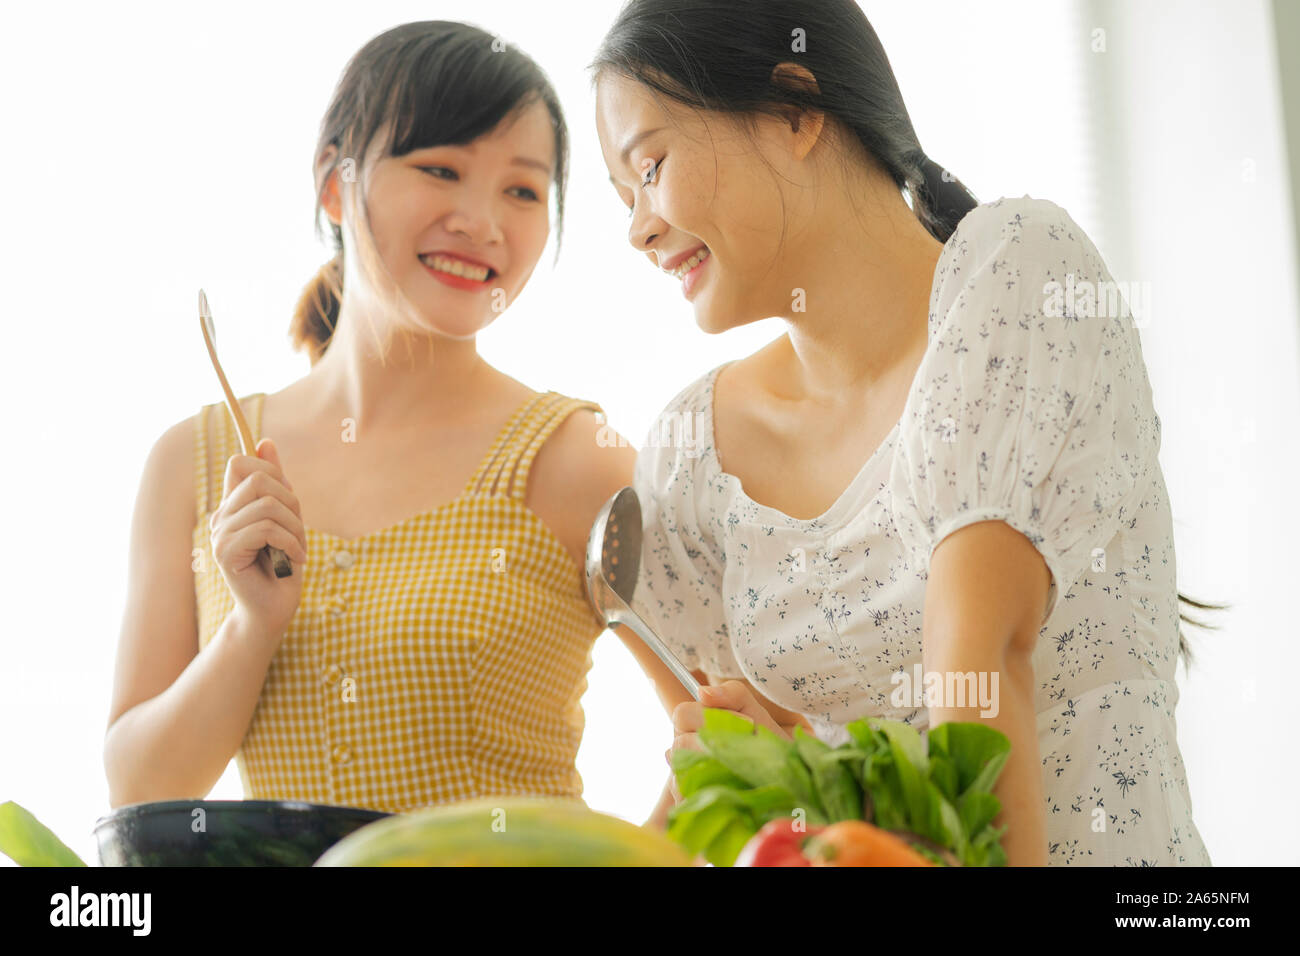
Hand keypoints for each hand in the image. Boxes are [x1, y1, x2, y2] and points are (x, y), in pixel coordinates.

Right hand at [209, 437, 307, 642]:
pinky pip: (265, 529)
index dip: (270, 471)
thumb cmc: (283, 564)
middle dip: (291, 502)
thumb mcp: (288, 518)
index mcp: (233, 505)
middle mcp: (221, 516)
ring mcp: (219, 534)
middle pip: (258, 480)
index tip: (289, 497)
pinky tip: (295, 559)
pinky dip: (290, 543)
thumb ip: (276, 483)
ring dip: (295, 527)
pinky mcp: (225, 552)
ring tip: (297, 548)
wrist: (274, 608)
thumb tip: (265, 442)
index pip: (240, 463)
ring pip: (267, 505)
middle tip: (299, 529)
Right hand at [665, 681, 804, 800]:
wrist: (782, 773)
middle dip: (716, 745)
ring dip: (716, 771)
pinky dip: (711, 795)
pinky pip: (688, 798)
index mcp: (691, 723)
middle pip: (680, 744)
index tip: (746, 723)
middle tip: (745, 750)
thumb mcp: (752, 709)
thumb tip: (703, 692)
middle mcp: (681, 749)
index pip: (682, 714)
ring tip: (742, 770)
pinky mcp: (689, 802)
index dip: (709, 717)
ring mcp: (682, 776)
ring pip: (683, 773)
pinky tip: (732, 789)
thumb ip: (731, 693)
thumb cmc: (762, 737)